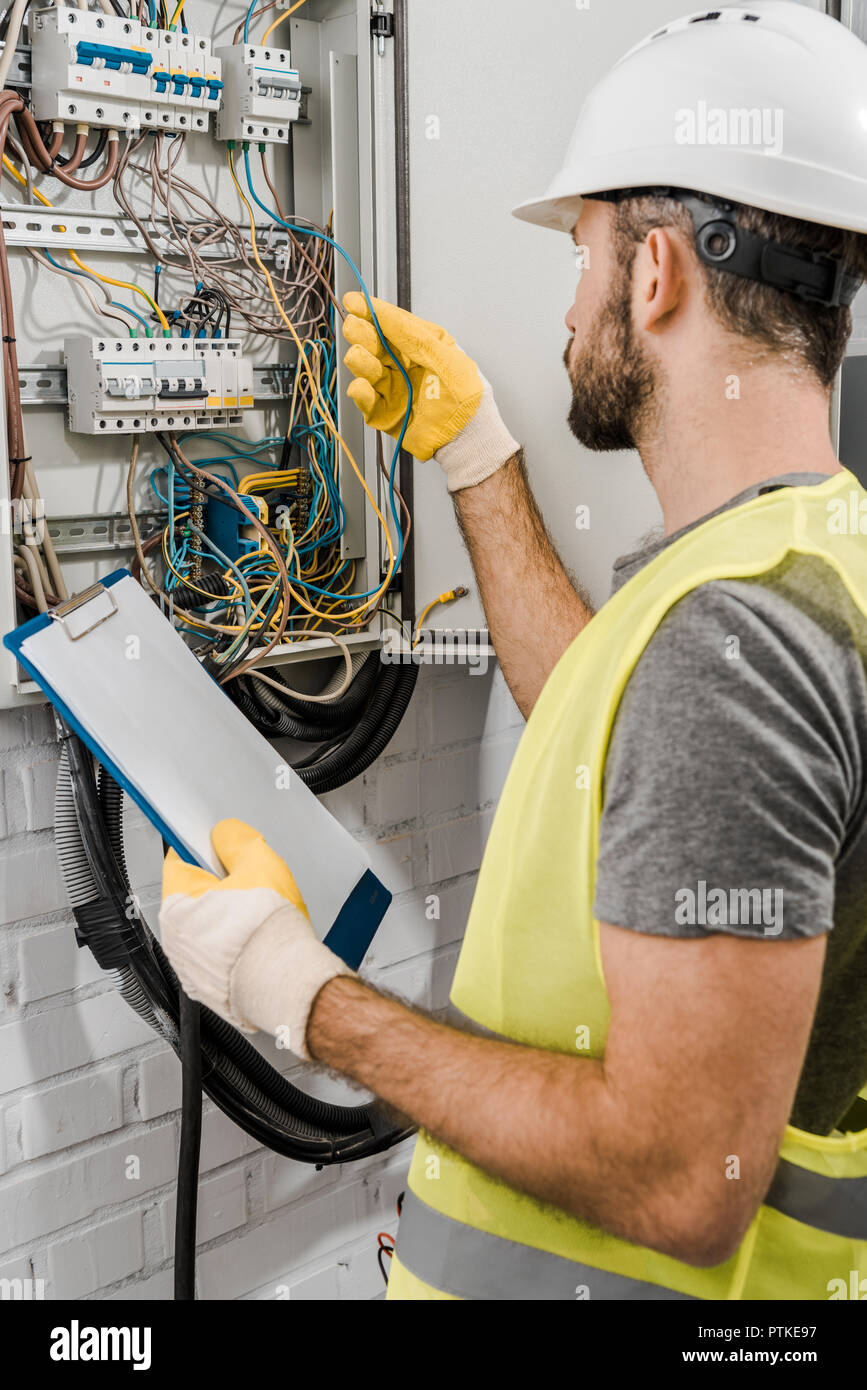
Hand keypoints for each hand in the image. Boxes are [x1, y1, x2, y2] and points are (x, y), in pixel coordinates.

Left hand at [159, 819, 353, 1056]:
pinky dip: (232, 949)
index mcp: (177, 905)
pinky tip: (255, 944)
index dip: (203, 848)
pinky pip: (216, 957)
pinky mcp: (208, 989)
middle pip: (194, 896)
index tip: (217, 846)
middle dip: (220, 887)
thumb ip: (237, 841)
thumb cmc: (269, 934)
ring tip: (256, 919)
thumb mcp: (260, 865)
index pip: (180, 860)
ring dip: (226, 920)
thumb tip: (226, 835)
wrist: (286, 985)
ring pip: (206, 929)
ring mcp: (189, 968)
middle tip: (249, 886)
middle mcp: (174, 940)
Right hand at [341, 293, 519, 489]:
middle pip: (372, 343)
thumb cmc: (465, 395)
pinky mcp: (384, 413)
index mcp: (419, 345)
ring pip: (365, 369)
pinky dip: (360, 393)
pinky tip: (362, 386)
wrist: (467, 435)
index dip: (370, 312)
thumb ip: (412, 333)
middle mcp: (402, 364)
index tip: (353, 302)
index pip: (390, 324)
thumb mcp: (444, 354)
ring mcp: (392, 388)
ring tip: (361, 358)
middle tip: (355, 329)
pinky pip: (365, 400)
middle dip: (361, 334)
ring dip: (360, 361)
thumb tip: (383, 312)